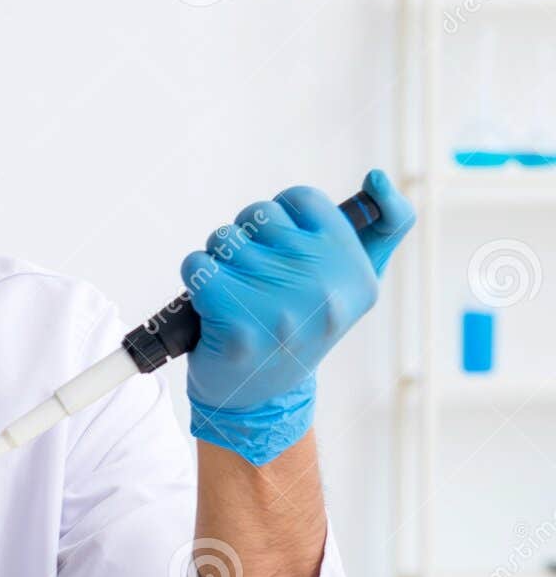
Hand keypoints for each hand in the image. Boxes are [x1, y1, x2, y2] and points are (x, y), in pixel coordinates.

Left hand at [181, 169, 414, 464]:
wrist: (259, 400)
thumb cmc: (301, 328)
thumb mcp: (352, 283)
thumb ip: (380, 228)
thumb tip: (379, 176)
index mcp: (354, 269)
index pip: (301, 199)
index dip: (279, 220)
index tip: (281, 251)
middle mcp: (323, 285)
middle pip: (258, 215)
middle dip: (246, 240)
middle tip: (253, 280)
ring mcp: (279, 305)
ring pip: (224, 238)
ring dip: (219, 260)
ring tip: (234, 293)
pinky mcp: (235, 323)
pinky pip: (198, 265)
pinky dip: (195, 279)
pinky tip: (211, 306)